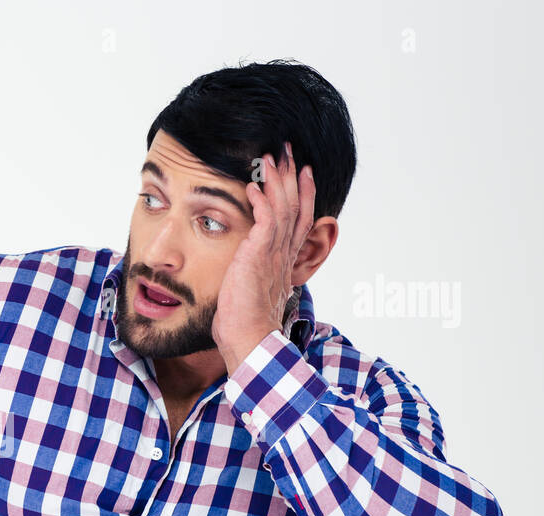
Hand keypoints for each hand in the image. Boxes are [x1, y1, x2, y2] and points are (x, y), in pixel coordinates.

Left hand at [212, 140, 315, 371]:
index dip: (303, 194)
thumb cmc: (244, 323)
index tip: (303, 172)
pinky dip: (260, 201)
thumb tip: (240, 272)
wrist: (248, 338)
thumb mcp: (250, 291)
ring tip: (271, 157)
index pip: (298, 220)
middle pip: (296, 205)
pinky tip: (253, 186)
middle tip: (290, 150)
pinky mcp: (259, 255)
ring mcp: (273, 254)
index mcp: (284, 261)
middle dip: (293, 176)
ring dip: (277, 180)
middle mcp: (283, 254)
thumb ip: (250, 274)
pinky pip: (265, 219)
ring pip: (283, 207)